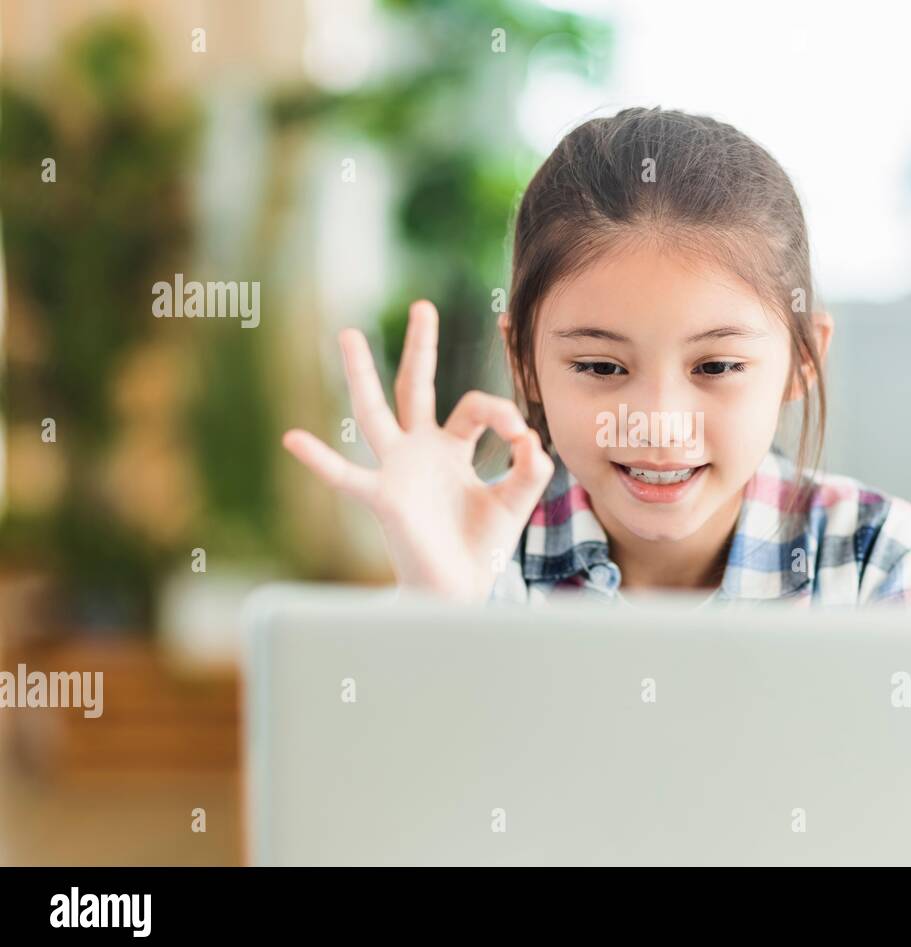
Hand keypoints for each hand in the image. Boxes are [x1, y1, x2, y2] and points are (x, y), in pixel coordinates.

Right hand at [282, 300, 553, 600]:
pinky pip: (346, 476)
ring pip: (374, 412)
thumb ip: (531, 469)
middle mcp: (420, 450)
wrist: (459, 590)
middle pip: (416, 387)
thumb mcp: (516, 501)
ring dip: (361, 374)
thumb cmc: (480, 546)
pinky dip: (319, 461)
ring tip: (347, 335)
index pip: (475, 408)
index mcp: (452, 447)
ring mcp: (397, 469)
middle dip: (420, 348)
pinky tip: (292, 439)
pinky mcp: (383, 497)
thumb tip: (529, 439)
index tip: (521, 435)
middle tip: (422, 306)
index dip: (501, 413)